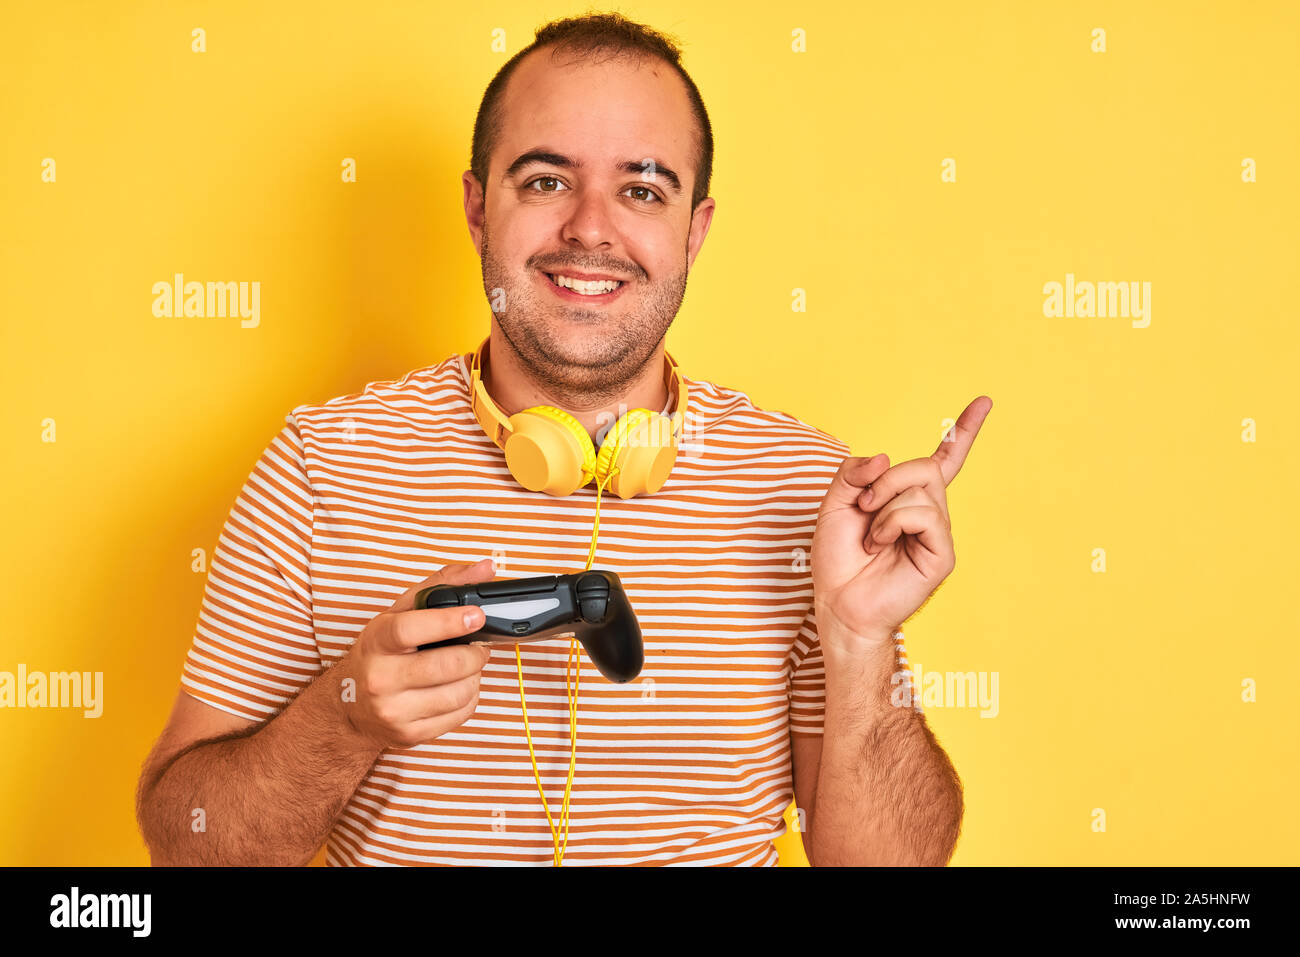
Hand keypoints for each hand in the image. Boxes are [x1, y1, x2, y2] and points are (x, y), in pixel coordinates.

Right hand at [333, 558, 496, 750]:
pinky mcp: (408, 735)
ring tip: (467, 666)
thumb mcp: (401, 612)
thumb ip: (443, 584)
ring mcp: (393, 711)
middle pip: (446, 665)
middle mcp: (380, 678)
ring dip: (475, 676)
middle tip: (479, 645)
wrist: (349, 704)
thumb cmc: (381, 651)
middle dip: (475, 652)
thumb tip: (487, 567)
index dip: (449, 621)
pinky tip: (458, 687)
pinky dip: (470, 698)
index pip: (411, 628)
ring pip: (459, 692)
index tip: (476, 616)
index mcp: (377, 641)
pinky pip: (460, 715)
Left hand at [811, 397, 991, 654]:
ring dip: (883, 507)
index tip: (983, 402)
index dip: (962, 431)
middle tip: (863, 506)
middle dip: (886, 480)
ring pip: (920, 490)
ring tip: (871, 537)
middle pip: (924, 467)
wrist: (838, 602)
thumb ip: (854, 472)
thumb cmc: (837, 557)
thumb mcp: (834, 503)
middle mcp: (929, 512)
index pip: (942, 459)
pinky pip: (923, 515)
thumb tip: (885, 458)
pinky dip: (892, 523)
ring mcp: (938, 533)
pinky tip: (881, 545)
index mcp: (907, 498)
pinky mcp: (942, 554)